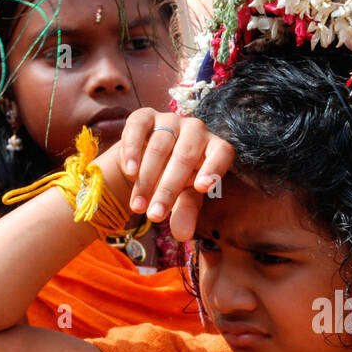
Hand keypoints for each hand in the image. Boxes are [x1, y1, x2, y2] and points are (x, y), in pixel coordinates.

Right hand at [118, 108, 233, 241]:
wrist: (145, 162)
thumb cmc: (174, 180)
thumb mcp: (183, 198)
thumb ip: (186, 212)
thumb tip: (183, 235)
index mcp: (214, 148)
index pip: (222, 152)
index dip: (214, 168)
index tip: (202, 188)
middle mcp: (196, 130)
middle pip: (185, 156)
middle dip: (168, 189)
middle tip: (154, 216)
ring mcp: (171, 120)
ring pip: (160, 146)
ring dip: (147, 179)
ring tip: (138, 206)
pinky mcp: (145, 116)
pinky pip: (139, 127)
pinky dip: (133, 149)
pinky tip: (129, 171)